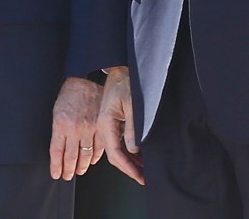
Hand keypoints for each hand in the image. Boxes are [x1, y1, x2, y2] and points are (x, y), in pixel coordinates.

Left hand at [49, 76, 103, 179]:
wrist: (84, 81)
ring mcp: (90, 129)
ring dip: (81, 166)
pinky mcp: (101, 127)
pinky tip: (91, 161)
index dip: (56, 166)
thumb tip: (58, 150)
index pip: (57, 152)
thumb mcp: (56, 112)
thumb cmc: (69, 95)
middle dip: (68, 170)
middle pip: (71, 157)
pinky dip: (94, 157)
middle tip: (67, 176)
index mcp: (60, 124)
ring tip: (78, 172)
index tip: (56, 174)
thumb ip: (58, 131)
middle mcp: (75, 129)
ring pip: (85, 155)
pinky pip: (99, 148)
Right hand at [97, 66, 143, 183]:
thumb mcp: (132, 105)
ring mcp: (108, 126)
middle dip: (130, 169)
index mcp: (105, 123)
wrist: (120, 69)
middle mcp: (104, 127)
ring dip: (131, 163)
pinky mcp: (113, 123)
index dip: (128, 168)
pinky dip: (130, 153)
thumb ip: (133, 128)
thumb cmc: (125, 82)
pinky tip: (140, 159)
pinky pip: (119, 143)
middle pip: (115, 155)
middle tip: (144, 179)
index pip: (115, 154)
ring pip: (117, 151)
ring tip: (144, 172)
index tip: (140, 177)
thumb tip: (133, 150)